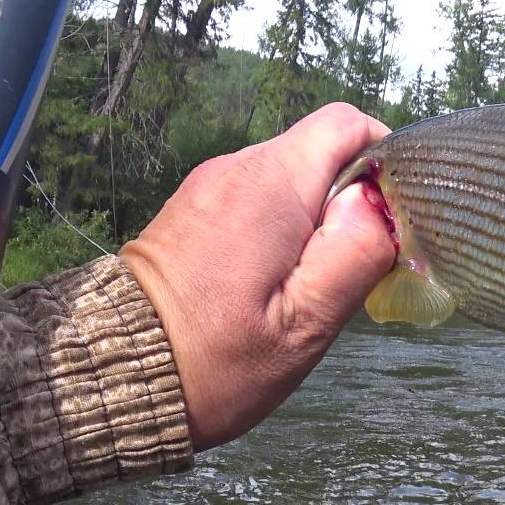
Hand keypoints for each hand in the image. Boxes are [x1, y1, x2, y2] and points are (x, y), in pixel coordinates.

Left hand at [119, 104, 394, 450]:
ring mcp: (208, 187)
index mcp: (270, 185)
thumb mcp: (303, 324)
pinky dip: (280, 228)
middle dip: (352, 200)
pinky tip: (273, 284)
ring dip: (315, 220)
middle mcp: (236, 170)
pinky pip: (256, 199)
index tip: (393, 220)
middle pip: (321, 152)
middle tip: (353, 271)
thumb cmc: (213, 363)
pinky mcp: (192, 211)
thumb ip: (353, 253)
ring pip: (291, 178)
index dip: (385, 161)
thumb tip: (379, 202)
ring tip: (309, 288)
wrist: (111, 380)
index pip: (348, 125)